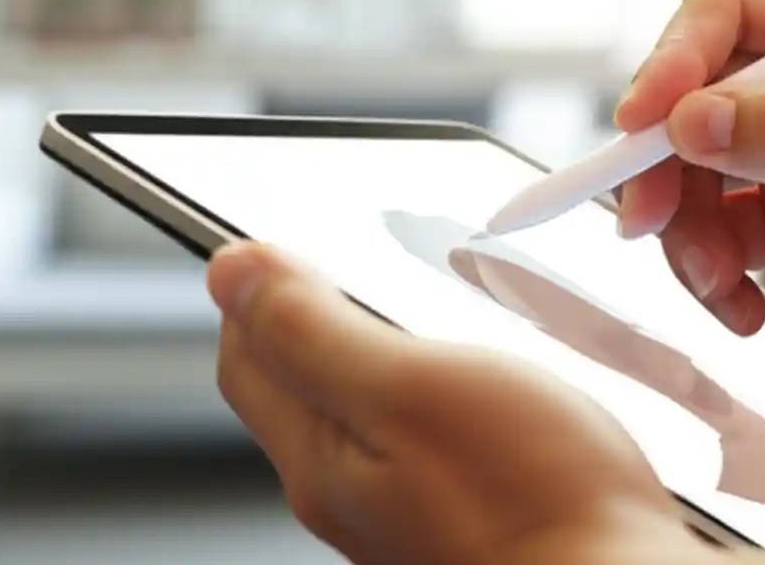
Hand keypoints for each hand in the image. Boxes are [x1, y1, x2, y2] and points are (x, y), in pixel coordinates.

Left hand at [206, 242, 721, 564]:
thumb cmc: (532, 497)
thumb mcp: (409, 386)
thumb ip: (315, 330)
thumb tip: (233, 273)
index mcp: (323, 457)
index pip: (249, 359)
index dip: (255, 294)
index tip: (284, 248)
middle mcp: (355, 494)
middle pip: (304, 389)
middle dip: (315, 318)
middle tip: (350, 265)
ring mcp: (411, 510)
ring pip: (369, 414)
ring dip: (381, 353)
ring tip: (422, 309)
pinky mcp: (470, 517)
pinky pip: (425, 442)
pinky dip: (434, 395)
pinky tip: (483, 381)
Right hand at [615, 0, 764, 401]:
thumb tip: (688, 121)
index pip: (729, 14)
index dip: (673, 61)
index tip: (640, 126)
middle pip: (689, 101)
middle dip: (660, 165)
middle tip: (645, 224)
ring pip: (688, 178)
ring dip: (685, 236)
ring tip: (720, 286)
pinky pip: (710, 239)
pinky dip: (710, 278)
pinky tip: (747, 312)